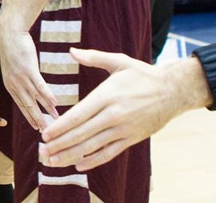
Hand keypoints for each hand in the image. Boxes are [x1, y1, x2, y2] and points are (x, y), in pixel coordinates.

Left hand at [0, 24, 57, 130]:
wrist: (11, 34)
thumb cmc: (14, 50)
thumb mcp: (14, 69)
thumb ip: (20, 81)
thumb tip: (30, 90)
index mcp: (10, 86)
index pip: (22, 106)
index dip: (31, 118)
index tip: (38, 128)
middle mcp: (15, 85)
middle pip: (28, 107)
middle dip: (38, 120)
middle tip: (47, 132)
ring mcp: (22, 78)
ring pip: (35, 99)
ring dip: (46, 110)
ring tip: (56, 119)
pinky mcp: (29, 69)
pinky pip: (40, 85)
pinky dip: (47, 95)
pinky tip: (54, 103)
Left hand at [40, 49, 209, 171]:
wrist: (173, 91)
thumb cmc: (142, 75)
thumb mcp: (119, 61)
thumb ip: (94, 57)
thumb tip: (72, 51)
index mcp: (106, 96)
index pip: (77, 115)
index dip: (59, 128)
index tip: (44, 134)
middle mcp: (113, 115)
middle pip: (81, 134)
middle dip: (59, 145)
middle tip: (42, 152)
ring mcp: (123, 130)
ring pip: (92, 147)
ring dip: (71, 155)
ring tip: (53, 161)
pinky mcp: (131, 139)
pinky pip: (109, 153)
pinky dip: (93, 161)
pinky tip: (78, 165)